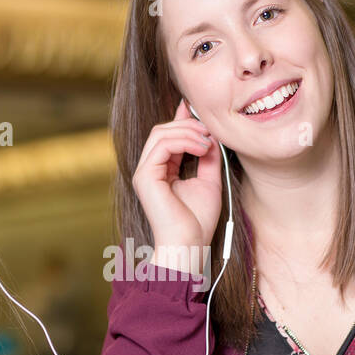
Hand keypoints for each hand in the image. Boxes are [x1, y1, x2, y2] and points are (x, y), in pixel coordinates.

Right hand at [131, 99, 223, 264]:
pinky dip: (183, 141)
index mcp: (160, 171)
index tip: (198, 109)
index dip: (181, 119)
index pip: (167, 137)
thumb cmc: (197, 221)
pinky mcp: (145, 177)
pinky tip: (202, 148)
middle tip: (210, 130)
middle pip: (162, 130)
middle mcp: (148, 170)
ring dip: (187, 131)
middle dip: (188, 124)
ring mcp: (144, 173)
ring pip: (160, 133)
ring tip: (208, 141)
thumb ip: (207, 158)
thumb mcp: (208, 182)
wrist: (189, 245)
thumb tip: (210, 136)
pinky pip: (161, 145)